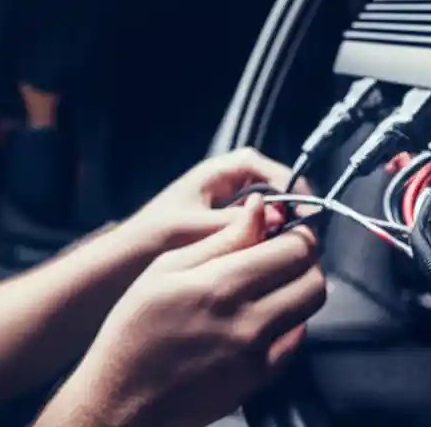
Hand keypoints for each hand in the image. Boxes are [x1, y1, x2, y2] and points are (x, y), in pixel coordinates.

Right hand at [40, 197, 326, 426]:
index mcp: (222, 284)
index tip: (286, 231)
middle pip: (313, 279)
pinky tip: (260, 317)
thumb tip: (260, 208)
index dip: (297, 234)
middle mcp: (248, 320)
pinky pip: (295, 342)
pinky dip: (288, 323)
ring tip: (270, 284)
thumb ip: (221, 238)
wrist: (123, 398)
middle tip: (282, 255)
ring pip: (309, 309)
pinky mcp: (258, 379)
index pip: (295, 249)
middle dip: (304, 261)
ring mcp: (257, 354)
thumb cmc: (134, 330)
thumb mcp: (166, 268)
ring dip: (299, 289)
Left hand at [128, 147, 309, 248]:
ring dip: (280, 227)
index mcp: (216, 173)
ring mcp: (226, 208)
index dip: (289, 183)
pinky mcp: (225, 231)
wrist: (125, 264)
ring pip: (267, 212)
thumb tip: (280, 220)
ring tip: (293, 248)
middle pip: (272, 189)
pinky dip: (267, 241)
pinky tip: (273, 260)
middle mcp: (225, 186)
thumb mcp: (197, 228)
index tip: (305, 207)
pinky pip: (256, 231)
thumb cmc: (154, 237)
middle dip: (290, 207)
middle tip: (305, 232)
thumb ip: (237, 224)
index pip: (264, 167)